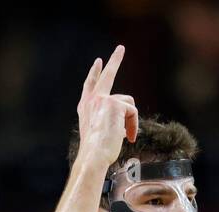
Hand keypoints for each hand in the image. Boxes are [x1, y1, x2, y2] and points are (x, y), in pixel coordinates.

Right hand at [75, 45, 138, 169]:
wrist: (93, 155)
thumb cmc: (96, 152)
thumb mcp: (99, 134)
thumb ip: (108, 123)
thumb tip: (125, 124)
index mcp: (85, 108)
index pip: (90, 86)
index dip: (94, 74)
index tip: (98, 62)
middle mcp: (92, 100)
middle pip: (106, 75)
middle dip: (114, 60)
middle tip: (120, 48)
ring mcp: (102, 100)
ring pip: (128, 104)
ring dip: (130, 121)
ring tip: (125, 136)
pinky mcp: (114, 104)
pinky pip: (132, 112)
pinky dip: (133, 126)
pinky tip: (128, 137)